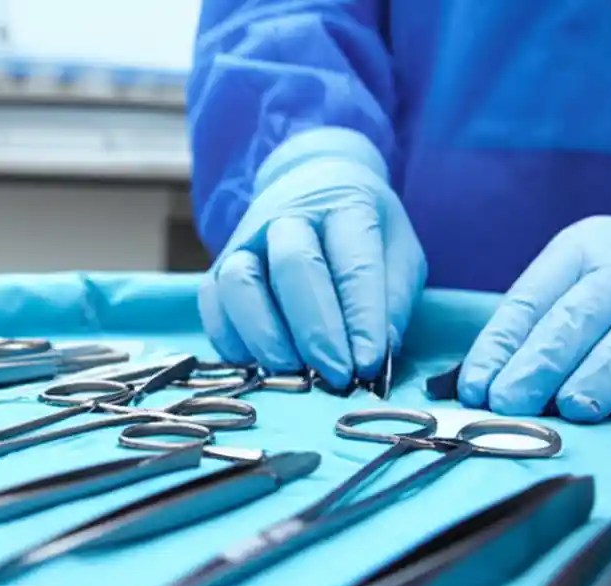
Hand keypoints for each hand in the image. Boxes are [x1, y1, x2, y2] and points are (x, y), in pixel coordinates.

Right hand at [198, 129, 425, 386]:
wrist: (311, 186)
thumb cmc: (361, 231)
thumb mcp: (398, 251)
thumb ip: (391, 300)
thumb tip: (374, 358)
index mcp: (345, 205)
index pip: (353, 263)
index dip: (361, 318)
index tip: (369, 363)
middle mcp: (287, 216)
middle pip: (294, 266)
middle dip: (316, 330)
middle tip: (336, 375)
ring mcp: (245, 240)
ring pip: (239, 282)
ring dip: (265, 334)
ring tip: (292, 371)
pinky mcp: (217, 268)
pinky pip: (212, 304)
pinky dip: (231, 339)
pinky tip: (257, 365)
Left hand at [458, 173, 610, 422]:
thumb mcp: (574, 281)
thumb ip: (533, 329)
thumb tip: (479, 390)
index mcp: (581, 249)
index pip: (531, 298)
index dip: (500, 346)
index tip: (476, 389)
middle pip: (582, 313)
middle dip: (542, 362)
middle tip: (511, 403)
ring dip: (603, 374)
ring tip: (572, 411)